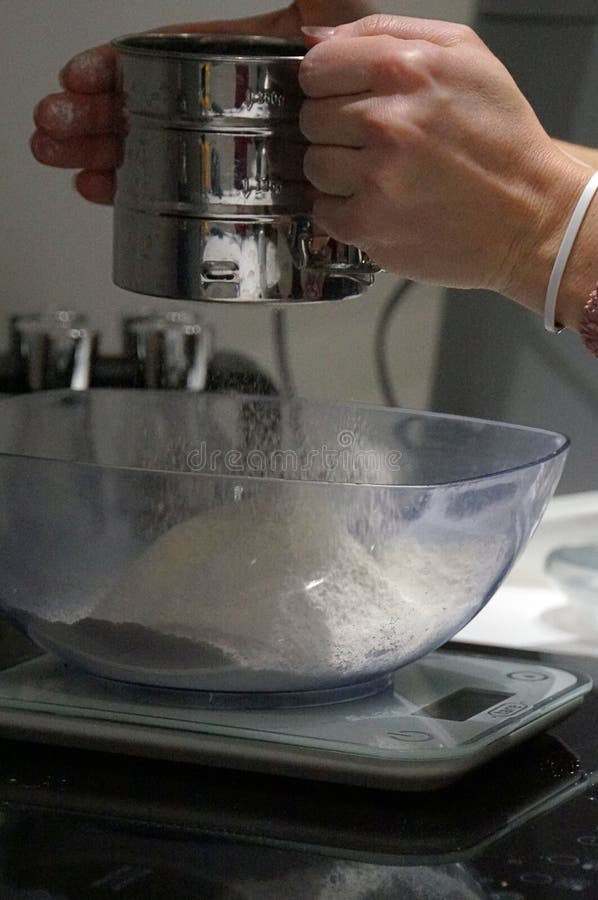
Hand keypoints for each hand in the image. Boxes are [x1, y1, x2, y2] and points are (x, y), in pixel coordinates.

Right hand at [31, 0, 377, 203]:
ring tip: (60, 155)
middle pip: (139, 105)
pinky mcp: (232, 195)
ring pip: (145, 147)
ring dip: (97, 152)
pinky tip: (98, 187)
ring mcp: (223, 150)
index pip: (158, 60)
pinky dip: (129, 190)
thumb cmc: (370, 83)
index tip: (79, 79)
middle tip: (53, 127)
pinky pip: (171, 189)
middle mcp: (221, 106)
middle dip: (90, 116)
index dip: (113, 69)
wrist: (394, 142)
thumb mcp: (332, 18)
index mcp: (232, 62)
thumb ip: (307, 0)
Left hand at [299, 15, 591, 311]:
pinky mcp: (370, 226)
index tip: (343, 97)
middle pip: (311, 118)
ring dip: (337, 171)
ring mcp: (375, 178)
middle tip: (374, 141)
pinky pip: (323, 210)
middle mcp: (386, 122)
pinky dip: (343, 210)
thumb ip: (385, 32)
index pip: (316, 67)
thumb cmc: (499, 136)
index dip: (326, 83)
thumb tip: (318, 39)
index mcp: (406, 69)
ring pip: (313, 166)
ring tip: (379, 174)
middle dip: (335, 128)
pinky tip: (377, 203)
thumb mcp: (463, 53)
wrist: (529, 214)